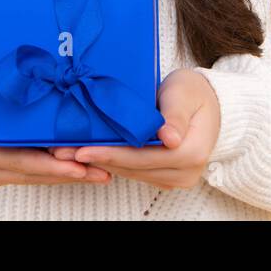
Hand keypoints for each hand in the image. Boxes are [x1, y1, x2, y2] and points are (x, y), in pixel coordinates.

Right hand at [0, 62, 112, 186]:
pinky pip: (29, 170)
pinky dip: (54, 168)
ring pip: (34, 175)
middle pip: (32, 173)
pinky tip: (77, 166)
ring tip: (98, 171)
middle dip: (68, 173)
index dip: (50, 165)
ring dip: (66, 174)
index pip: (20, 162)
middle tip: (103, 171)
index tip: (79, 164)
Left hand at [48, 68, 220, 189]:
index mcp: (191, 153)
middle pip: (133, 168)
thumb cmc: (192, 92)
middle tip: (63, 152)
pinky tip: (87, 152)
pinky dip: (111, 160)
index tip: (84, 150)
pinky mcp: (163, 176)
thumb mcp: (184, 93)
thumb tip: (170, 139)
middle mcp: (184, 173)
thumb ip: (175, 115)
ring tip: (67, 152)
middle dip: (97, 159)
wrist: (207, 102)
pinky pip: (134, 170)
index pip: (144, 157)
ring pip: (130, 172)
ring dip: (99, 162)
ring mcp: (174, 177)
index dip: (112, 153)